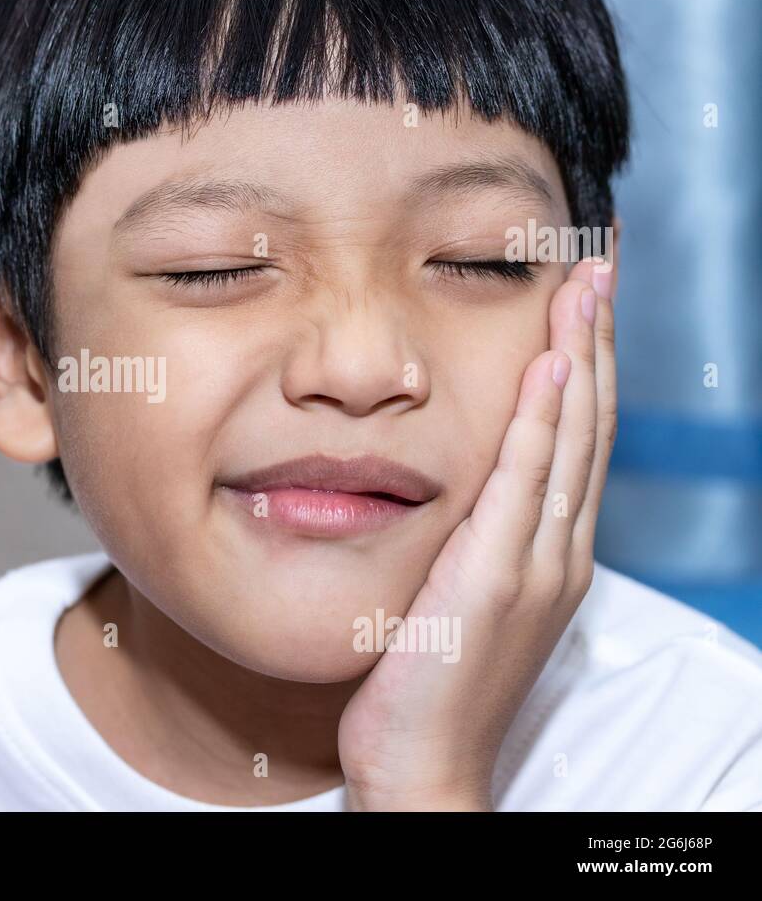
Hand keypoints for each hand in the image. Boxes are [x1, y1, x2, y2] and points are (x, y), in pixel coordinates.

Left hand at [337, 255, 617, 810]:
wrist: (424, 764)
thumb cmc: (428, 682)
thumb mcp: (454, 592)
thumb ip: (467, 534)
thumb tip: (453, 481)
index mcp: (548, 549)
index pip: (575, 434)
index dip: (585, 360)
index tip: (583, 294)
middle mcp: (557, 550)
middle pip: (588, 422)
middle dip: (596, 336)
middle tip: (601, 259)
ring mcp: (536, 565)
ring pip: (570, 440)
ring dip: (580, 356)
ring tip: (585, 282)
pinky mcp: (496, 581)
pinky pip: (524, 486)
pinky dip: (542, 423)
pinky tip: (548, 367)